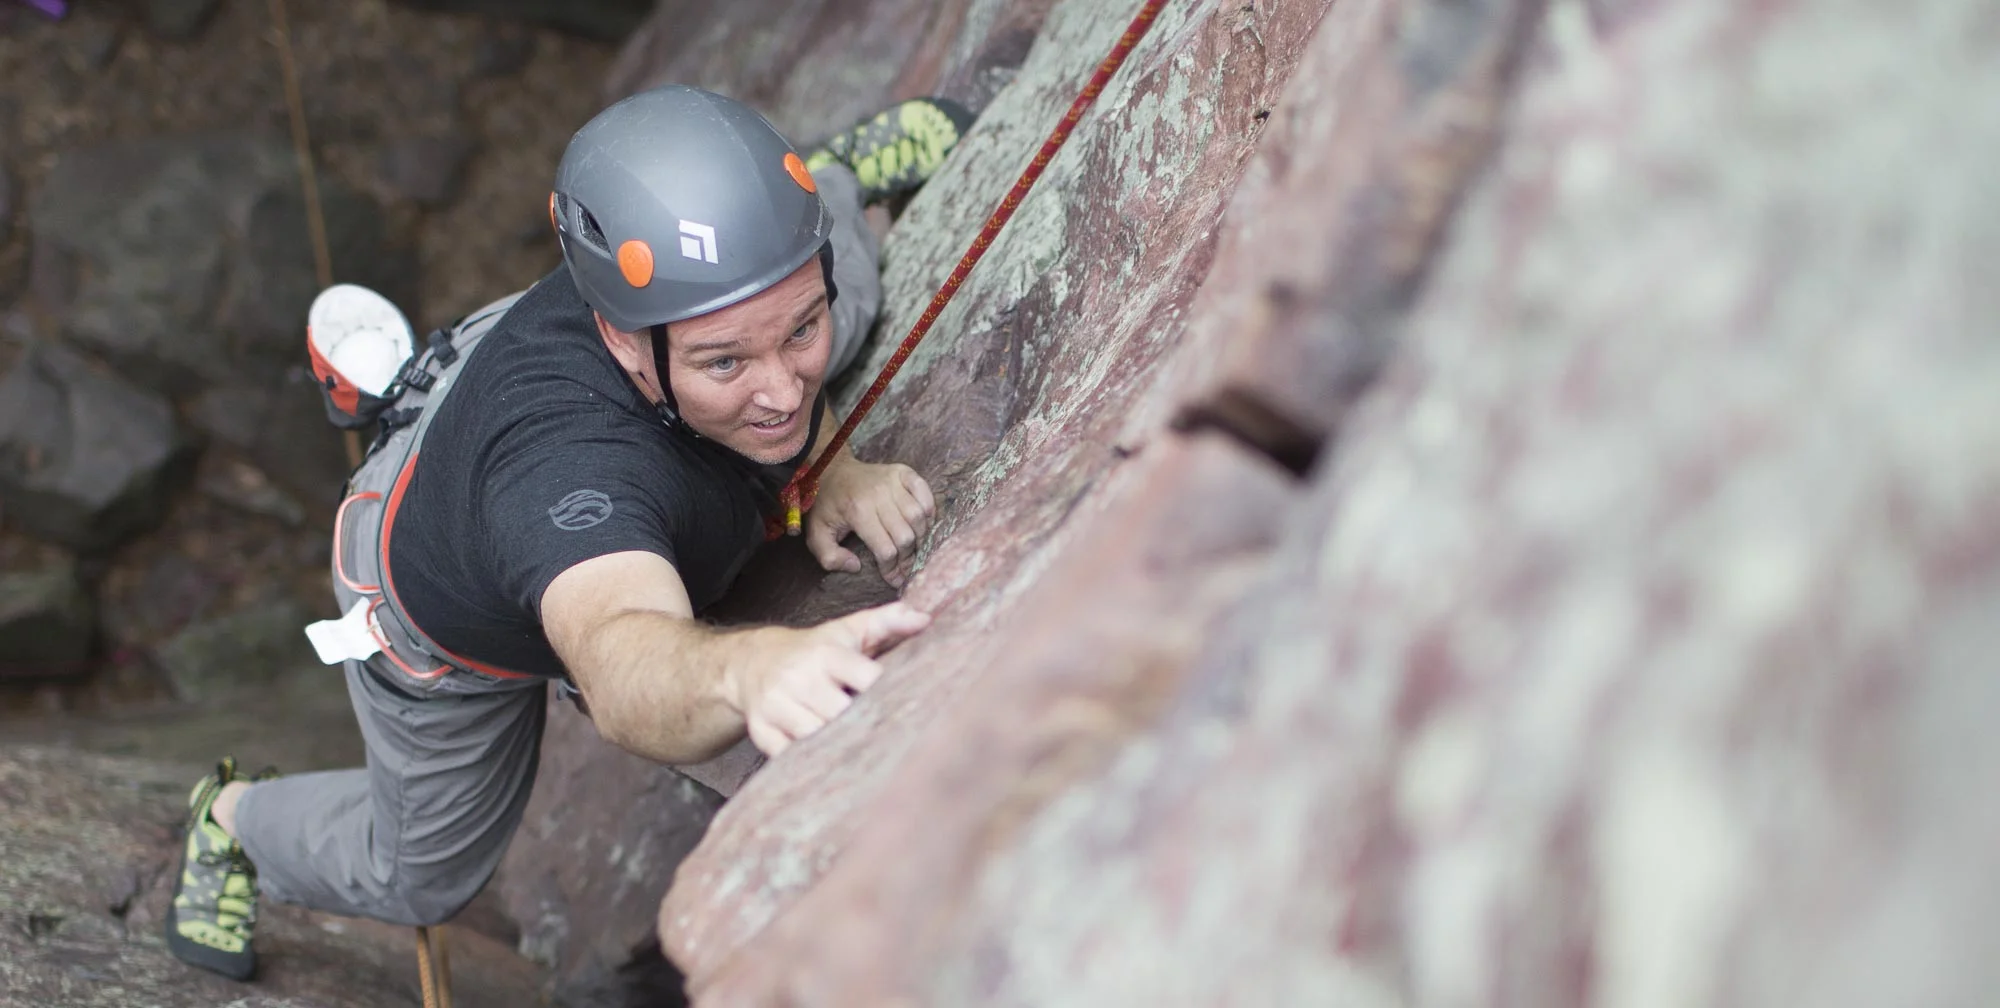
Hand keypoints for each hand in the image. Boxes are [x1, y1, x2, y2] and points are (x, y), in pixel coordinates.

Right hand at [728, 602, 930, 756]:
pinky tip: (827, 756)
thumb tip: (924, 618)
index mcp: (825, 654)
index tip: (904, 702)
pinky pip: (789, 756)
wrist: (753, 661)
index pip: (865, 678)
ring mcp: (776, 706)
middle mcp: (798, 678)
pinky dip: (809, 760)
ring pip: (816, 738)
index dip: (887, 693)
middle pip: (841, 715)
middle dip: (864, 724)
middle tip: (883, 730)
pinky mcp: (761, 731)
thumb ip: (887, 621)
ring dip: (839, 745)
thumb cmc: (814, 649)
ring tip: (857, 743)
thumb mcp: (849, 630)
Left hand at [805, 457, 935, 582]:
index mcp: (857, 511)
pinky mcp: (902, 472)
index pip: (885, 549)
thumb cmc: (827, 505)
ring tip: (915, 548)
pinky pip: (924, 492)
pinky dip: (930, 509)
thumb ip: (829, 557)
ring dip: (921, 536)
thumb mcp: (817, 534)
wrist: (832, 470)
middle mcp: (877, 495)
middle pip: (905, 535)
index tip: (894, 579)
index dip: (892, 569)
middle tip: (906, 567)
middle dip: (908, 557)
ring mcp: (892, 481)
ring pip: (918, 516)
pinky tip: (924, 522)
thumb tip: (855, 566)